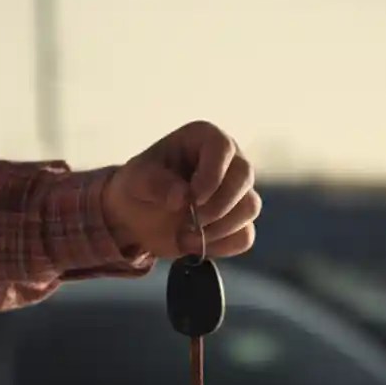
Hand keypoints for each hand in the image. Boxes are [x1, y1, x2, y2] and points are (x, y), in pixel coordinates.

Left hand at [102, 120, 261, 259]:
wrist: (140, 217)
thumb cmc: (140, 186)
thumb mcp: (136, 180)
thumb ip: (155, 183)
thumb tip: (182, 197)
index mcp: (204, 138)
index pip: (223, 148)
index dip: (213, 174)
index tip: (193, 198)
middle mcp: (228, 161)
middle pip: (244, 177)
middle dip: (218, 206)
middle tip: (190, 221)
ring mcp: (238, 192)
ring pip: (249, 208)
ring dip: (219, 229)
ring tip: (186, 236)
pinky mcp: (239, 221)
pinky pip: (245, 236)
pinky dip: (222, 245)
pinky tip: (197, 245)